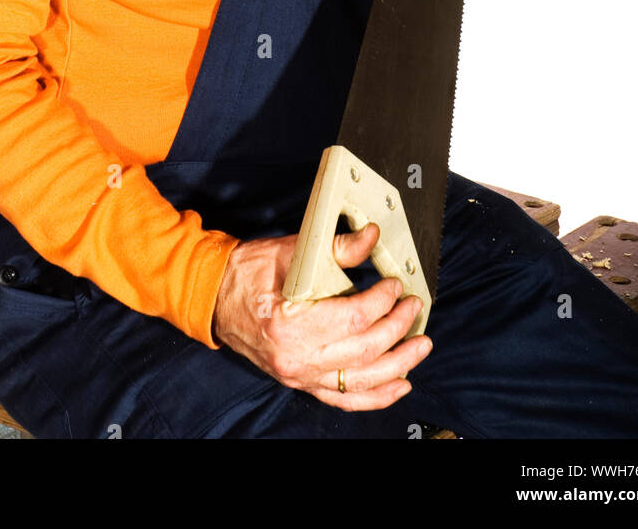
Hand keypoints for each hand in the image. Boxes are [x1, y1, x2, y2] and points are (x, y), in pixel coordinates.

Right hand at [212, 222, 430, 410]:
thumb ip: (335, 249)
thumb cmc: (249, 272)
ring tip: (421, 345)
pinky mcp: (301, 382)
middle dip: (397, 329)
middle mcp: (295, 357)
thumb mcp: (291, 252)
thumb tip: (370, 239)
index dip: (382, 302)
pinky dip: (377, 396)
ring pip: (361, 382)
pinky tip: (400, 383)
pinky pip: (346, 399)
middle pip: (363, 352)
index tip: (394, 287)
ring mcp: (299, 374)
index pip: (352, 319)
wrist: (216, 297)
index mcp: (290, 323)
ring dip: (398, 364)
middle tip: (413, 307)